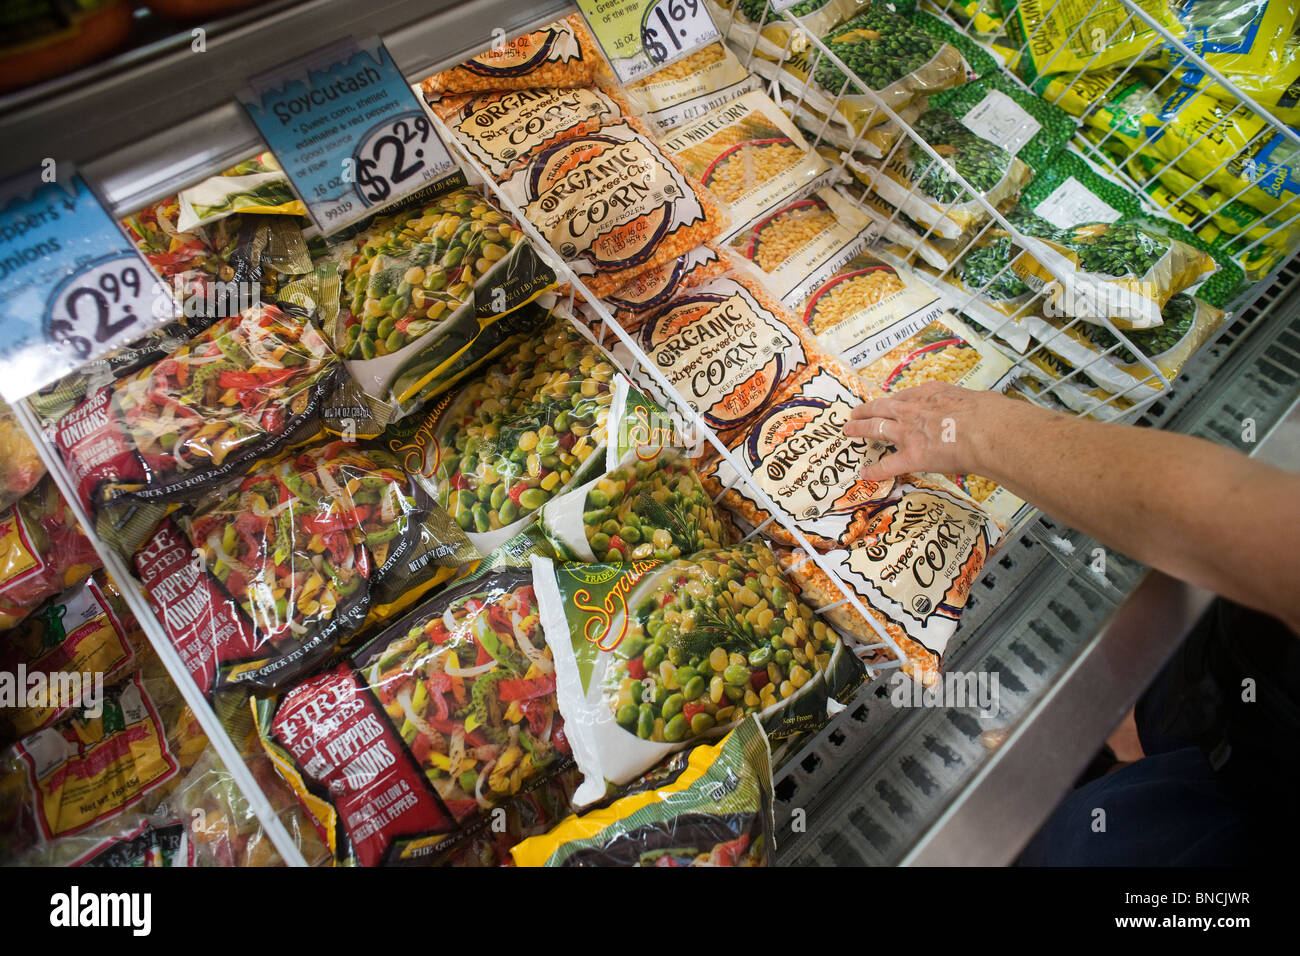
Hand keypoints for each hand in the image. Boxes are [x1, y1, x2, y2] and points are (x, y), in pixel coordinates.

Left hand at [845, 381, 1003, 481]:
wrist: (987, 431)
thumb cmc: (992, 415)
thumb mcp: (983, 399)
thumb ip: (978, 403)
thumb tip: (993, 403)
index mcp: (932, 394)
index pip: (907, 395)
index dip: (896, 400)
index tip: (890, 401)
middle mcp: (915, 410)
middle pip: (883, 407)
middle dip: (867, 410)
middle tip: (856, 412)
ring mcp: (909, 432)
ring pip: (876, 428)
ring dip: (859, 429)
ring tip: (849, 430)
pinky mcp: (912, 456)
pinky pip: (887, 465)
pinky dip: (875, 471)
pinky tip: (865, 474)